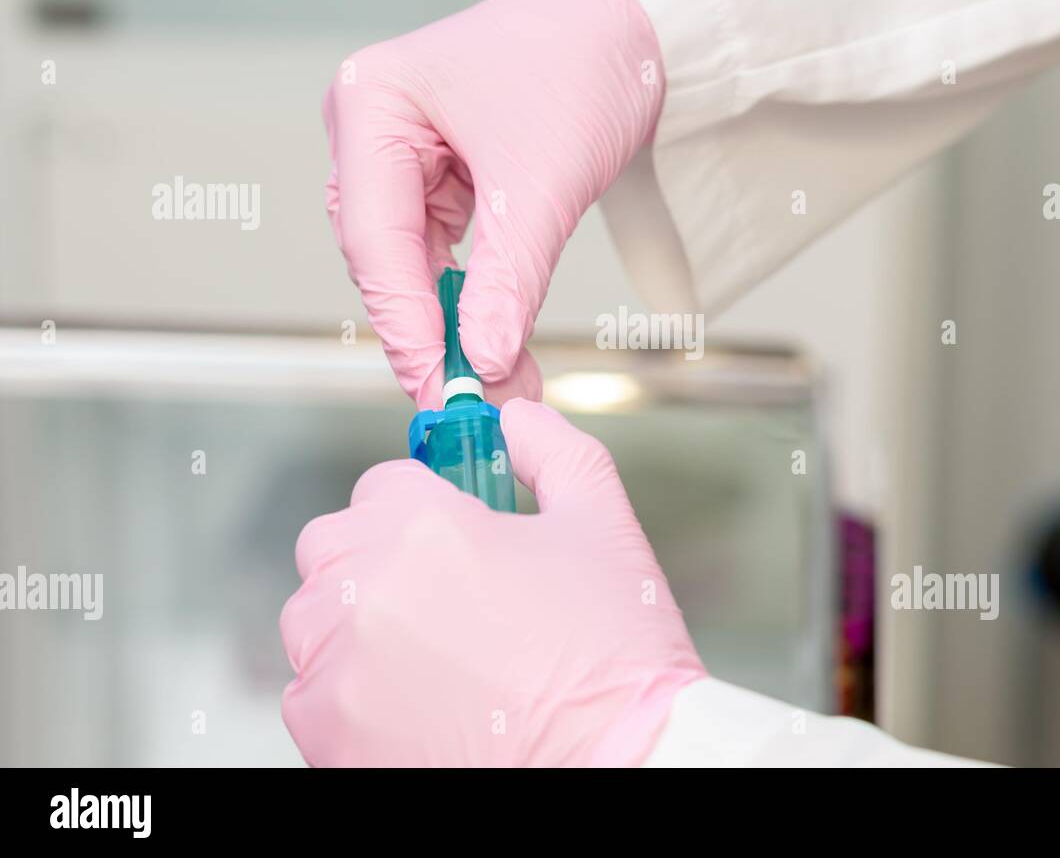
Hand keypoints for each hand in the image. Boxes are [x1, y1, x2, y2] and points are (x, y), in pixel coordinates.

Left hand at [279, 399, 705, 766]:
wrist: (622, 765)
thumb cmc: (616, 655)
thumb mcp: (603, 525)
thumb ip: (555, 452)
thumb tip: (518, 420)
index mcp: (423, 526)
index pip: (382, 485)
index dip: (424, 507)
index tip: (451, 536)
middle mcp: (365, 589)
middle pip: (333, 547)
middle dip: (378, 559)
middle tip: (444, 597)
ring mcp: (339, 668)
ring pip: (314, 621)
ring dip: (358, 626)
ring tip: (435, 658)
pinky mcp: (330, 738)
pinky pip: (311, 694)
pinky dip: (350, 697)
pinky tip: (418, 705)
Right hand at [323, 0, 664, 408]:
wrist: (630, 31)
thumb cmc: (584, 66)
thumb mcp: (543, 184)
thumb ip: (509, 279)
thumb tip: (487, 359)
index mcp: (373, 103)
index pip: (375, 237)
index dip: (405, 324)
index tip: (438, 386)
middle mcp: (372, 125)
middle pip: (384, 255)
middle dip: (430, 330)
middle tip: (467, 399)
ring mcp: (400, 149)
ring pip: (412, 261)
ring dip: (453, 322)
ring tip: (497, 382)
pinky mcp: (437, 172)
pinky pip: (442, 250)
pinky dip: (470, 295)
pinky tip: (496, 340)